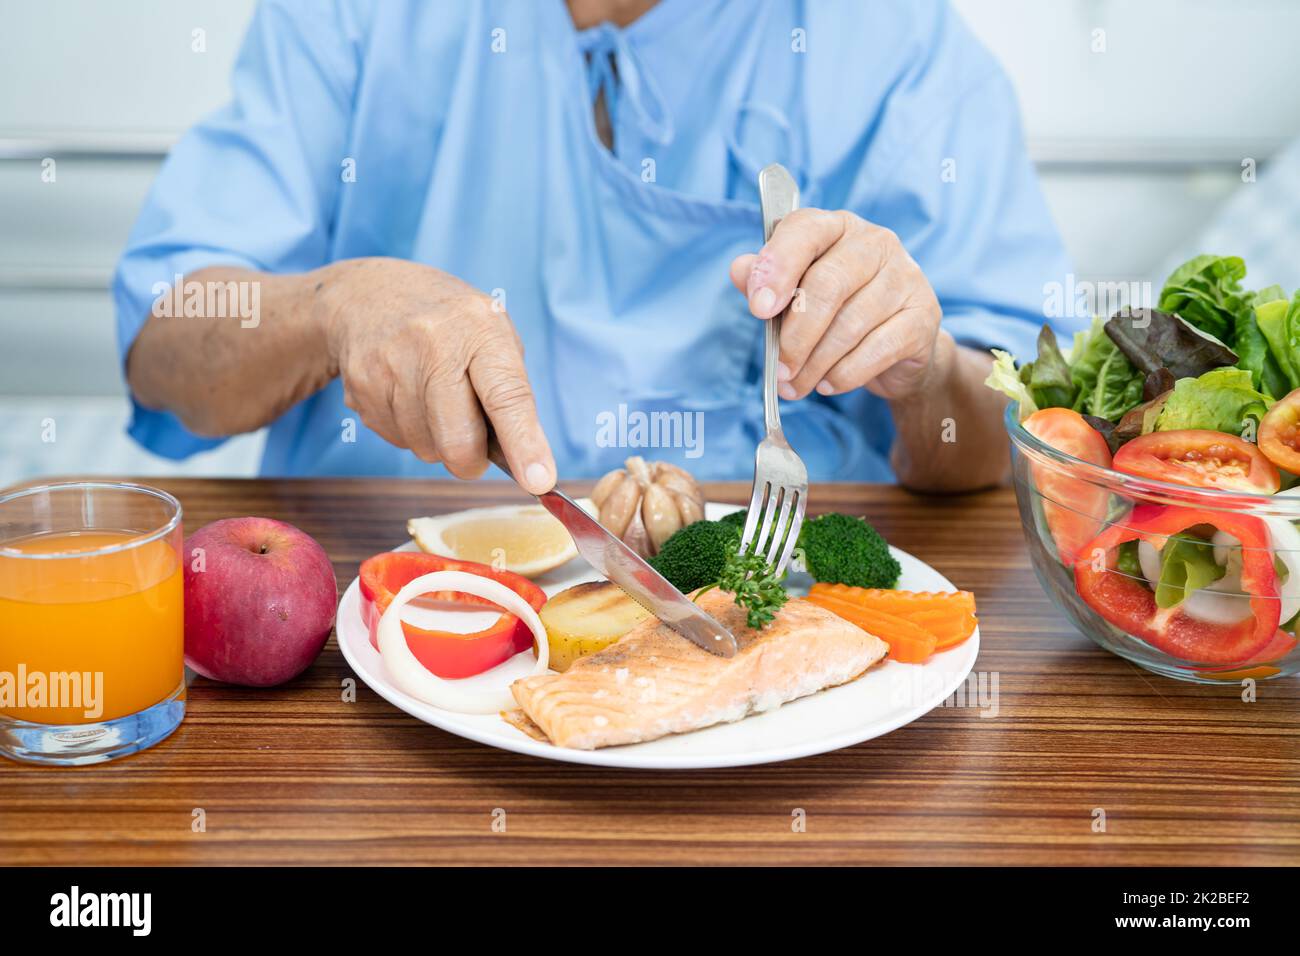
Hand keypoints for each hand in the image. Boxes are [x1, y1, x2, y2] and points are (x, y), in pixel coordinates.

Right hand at [316, 257, 555, 492]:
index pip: (506, 396)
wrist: (369, 294)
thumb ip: (510, 391)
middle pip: (459, 440)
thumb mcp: (491, 334)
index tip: (539, 481)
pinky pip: (397, 441)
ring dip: (438, 442)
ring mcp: (390, 366)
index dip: (524, 443)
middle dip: (471, 461)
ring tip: (434, 401)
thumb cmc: (449, 325)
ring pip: (426, 449)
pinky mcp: (360, 387)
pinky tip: (407, 397)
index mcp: (479, 328)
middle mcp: (433, 344)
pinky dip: (410, 433)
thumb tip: (526, 462)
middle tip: (474, 450)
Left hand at [730, 209, 943, 400]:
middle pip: (828, 285)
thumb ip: (765, 280)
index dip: (777, 267)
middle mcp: (876, 243)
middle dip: (795, 336)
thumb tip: (740, 271)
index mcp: (837, 226)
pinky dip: (846, 374)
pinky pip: (877, 349)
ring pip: (850, 324)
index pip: (804, 231)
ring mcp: (906, 277)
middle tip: (778, 370)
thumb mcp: (795, 293)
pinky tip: (828, 385)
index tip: (757, 309)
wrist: (897, 346)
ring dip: (815, 364)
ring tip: (795, 386)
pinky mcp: (923, 316)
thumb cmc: (836, 311)